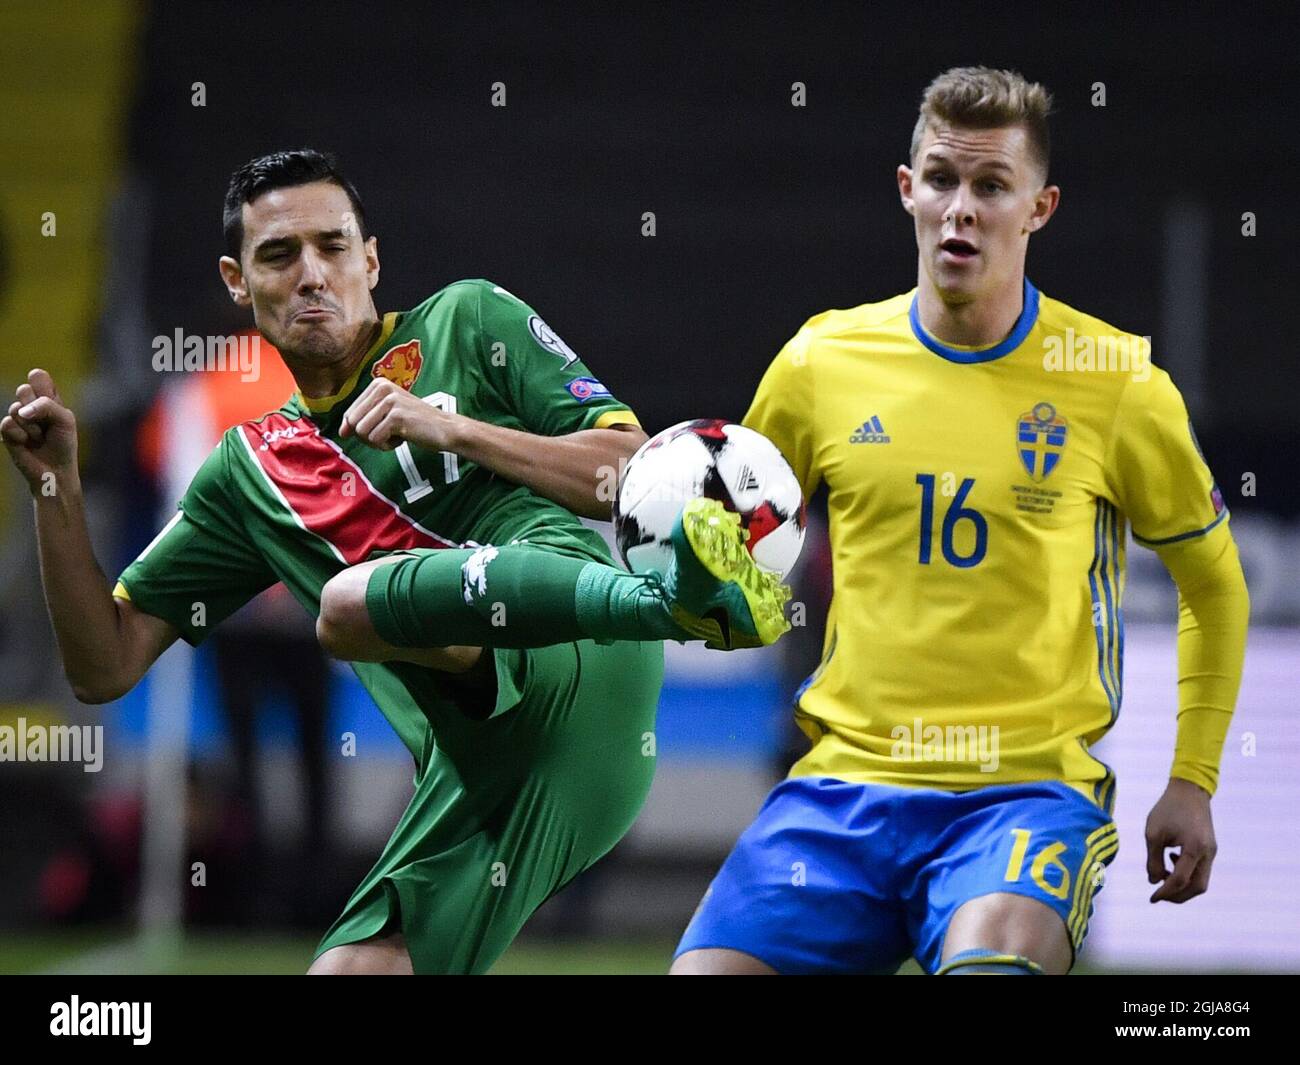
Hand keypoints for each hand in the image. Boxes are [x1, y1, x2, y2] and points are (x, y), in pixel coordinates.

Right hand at [1, 368, 78, 493]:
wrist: (55, 470)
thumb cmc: (64, 443)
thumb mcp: (65, 420)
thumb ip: (48, 406)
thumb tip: (21, 410)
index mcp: (47, 397)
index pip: (37, 375)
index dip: (41, 385)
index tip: (50, 400)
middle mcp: (30, 404)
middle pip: (23, 389)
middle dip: (37, 409)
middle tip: (47, 425)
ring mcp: (17, 417)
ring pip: (15, 408)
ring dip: (32, 427)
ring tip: (39, 438)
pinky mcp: (6, 431)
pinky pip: (7, 423)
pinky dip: (21, 436)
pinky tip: (27, 443)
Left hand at [339, 379, 459, 451]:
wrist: (445, 429)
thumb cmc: (415, 424)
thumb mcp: (386, 415)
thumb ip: (362, 419)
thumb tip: (341, 432)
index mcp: (378, 384)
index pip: (350, 414)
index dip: (361, 430)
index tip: (382, 429)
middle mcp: (382, 387)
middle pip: (353, 423)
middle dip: (368, 437)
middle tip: (389, 435)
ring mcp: (390, 401)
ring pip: (362, 432)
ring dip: (378, 442)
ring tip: (397, 434)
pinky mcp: (397, 416)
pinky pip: (376, 439)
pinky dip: (387, 446)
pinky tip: (403, 438)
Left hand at [1145, 776, 1215, 902]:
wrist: (1189, 790)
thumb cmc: (1168, 809)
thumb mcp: (1153, 833)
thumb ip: (1152, 860)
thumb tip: (1153, 882)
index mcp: (1194, 848)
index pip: (1180, 880)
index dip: (1165, 892)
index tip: (1152, 898)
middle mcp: (1208, 853)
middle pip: (1197, 887)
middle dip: (1178, 896)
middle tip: (1159, 895)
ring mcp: (1212, 851)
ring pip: (1201, 881)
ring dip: (1182, 885)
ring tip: (1162, 876)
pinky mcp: (1210, 848)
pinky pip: (1201, 869)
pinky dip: (1187, 874)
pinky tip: (1172, 861)